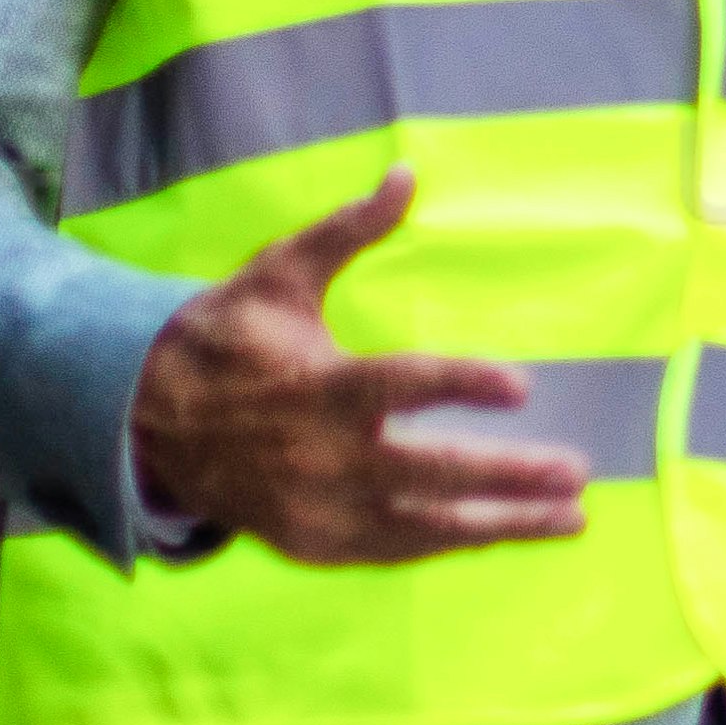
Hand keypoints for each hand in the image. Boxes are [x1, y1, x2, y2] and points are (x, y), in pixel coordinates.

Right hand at [123, 166, 588, 569]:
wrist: (148, 425)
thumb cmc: (227, 340)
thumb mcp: (280, 274)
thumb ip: (348, 231)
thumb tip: (406, 174)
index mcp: (320, 387)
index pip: (403, 387)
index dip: (463, 385)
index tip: (522, 386)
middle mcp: (325, 458)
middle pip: (431, 474)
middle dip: (508, 478)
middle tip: (576, 472)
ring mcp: (321, 510)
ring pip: (425, 527)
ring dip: (502, 524)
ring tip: (569, 517)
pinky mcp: (317, 544)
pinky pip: (398, 550)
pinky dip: (453, 543)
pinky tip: (506, 532)